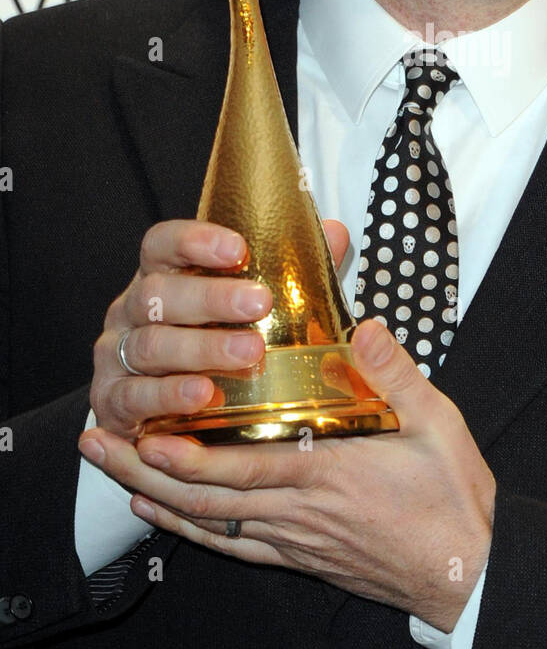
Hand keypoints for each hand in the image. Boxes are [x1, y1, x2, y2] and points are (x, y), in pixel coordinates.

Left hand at [79, 222, 495, 630]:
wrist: (466, 571)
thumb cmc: (452, 499)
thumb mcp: (438, 424)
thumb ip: (396, 375)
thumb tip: (365, 328)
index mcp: (326, 474)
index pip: (237, 470)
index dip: (183, 456)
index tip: (143, 430)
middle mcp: (298, 512)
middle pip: (202, 498)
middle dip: (142, 469)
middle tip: (96, 442)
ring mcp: (294, 538)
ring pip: (207, 525)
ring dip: (153, 497)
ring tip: (111, 471)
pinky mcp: (299, 555)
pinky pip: (232, 547)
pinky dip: (189, 531)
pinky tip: (163, 515)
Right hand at [89, 218, 271, 437]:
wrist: (168, 416)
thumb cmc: (215, 347)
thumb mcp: (254, 308)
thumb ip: (292, 272)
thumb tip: (333, 233)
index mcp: (162, 277)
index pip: (163, 244)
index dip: (194, 240)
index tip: (238, 248)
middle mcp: (132, 311)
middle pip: (159, 294)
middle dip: (210, 297)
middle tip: (260, 303)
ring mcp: (116, 356)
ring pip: (151, 344)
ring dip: (200, 348)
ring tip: (247, 353)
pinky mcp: (111, 402)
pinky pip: (134, 396)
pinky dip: (168, 395)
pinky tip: (202, 395)